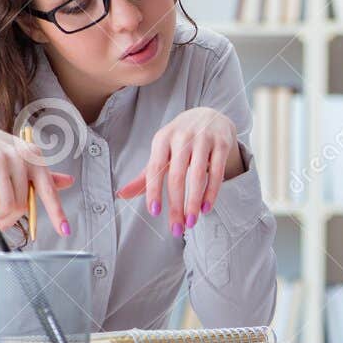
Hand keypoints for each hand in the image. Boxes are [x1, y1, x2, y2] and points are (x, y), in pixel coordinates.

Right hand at [0, 120, 73, 234]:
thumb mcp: (21, 159)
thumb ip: (42, 175)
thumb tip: (70, 181)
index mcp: (34, 156)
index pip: (48, 190)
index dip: (57, 213)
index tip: (65, 232)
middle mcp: (18, 156)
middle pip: (22, 206)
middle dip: (9, 219)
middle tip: (0, 221)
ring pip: (5, 205)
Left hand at [115, 106, 241, 237]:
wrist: (210, 114)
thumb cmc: (181, 139)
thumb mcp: (162, 152)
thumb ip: (145, 176)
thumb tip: (121, 195)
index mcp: (162, 139)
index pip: (155, 169)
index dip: (153, 191)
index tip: (154, 212)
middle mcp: (181, 137)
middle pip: (176, 176)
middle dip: (176, 205)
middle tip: (176, 228)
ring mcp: (203, 139)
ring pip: (197, 175)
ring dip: (194, 202)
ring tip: (192, 222)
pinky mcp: (222, 143)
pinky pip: (216, 172)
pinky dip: (211, 192)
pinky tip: (206, 208)